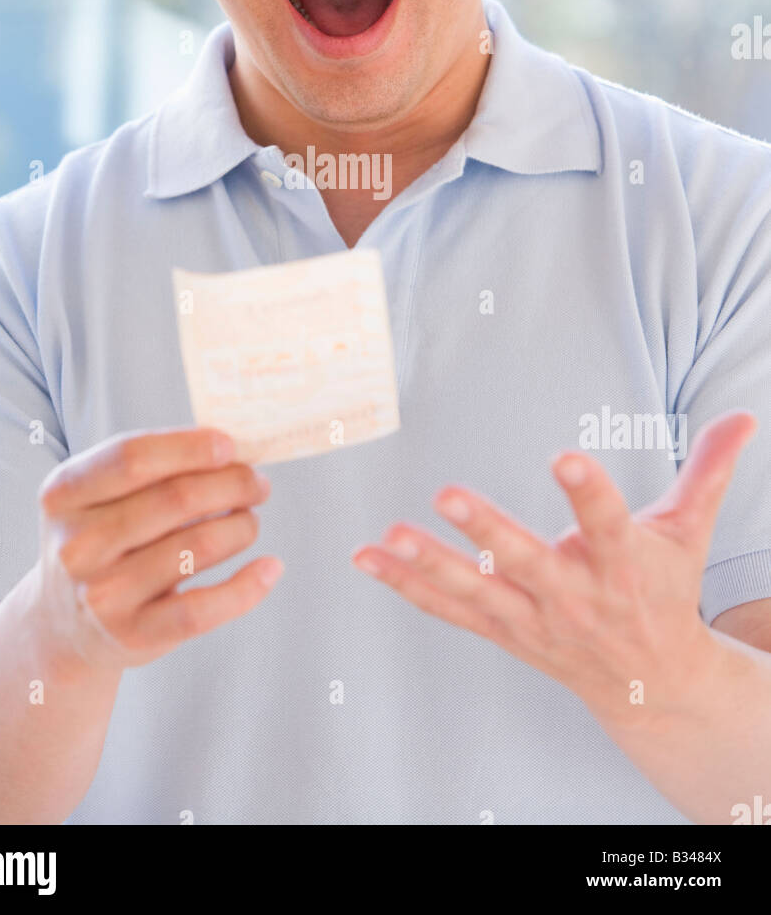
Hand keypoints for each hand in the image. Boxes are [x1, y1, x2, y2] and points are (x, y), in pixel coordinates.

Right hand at [36, 428, 282, 676]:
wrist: (62, 626)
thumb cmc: (98, 541)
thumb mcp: (96, 496)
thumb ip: (150, 467)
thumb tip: (230, 450)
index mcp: (65, 494)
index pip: (133, 458)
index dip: (190, 448)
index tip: (230, 446)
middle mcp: (77, 545)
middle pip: (175, 499)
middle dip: (232, 484)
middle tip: (257, 484)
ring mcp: (104, 594)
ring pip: (198, 546)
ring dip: (241, 526)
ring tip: (249, 521)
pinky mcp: (134, 635)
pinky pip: (204, 608)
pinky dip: (247, 586)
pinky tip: (269, 568)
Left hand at [352, 410, 757, 724]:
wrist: (654, 686)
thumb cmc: (666, 592)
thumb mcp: (690, 531)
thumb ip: (709, 470)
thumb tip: (745, 415)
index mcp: (623, 564)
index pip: (607, 523)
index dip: (588, 492)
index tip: (566, 456)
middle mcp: (576, 595)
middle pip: (528, 562)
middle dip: (488, 532)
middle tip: (446, 495)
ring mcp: (536, 620)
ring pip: (478, 592)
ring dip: (429, 565)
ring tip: (388, 536)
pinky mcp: (506, 632)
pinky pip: (451, 611)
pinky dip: (408, 586)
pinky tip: (368, 559)